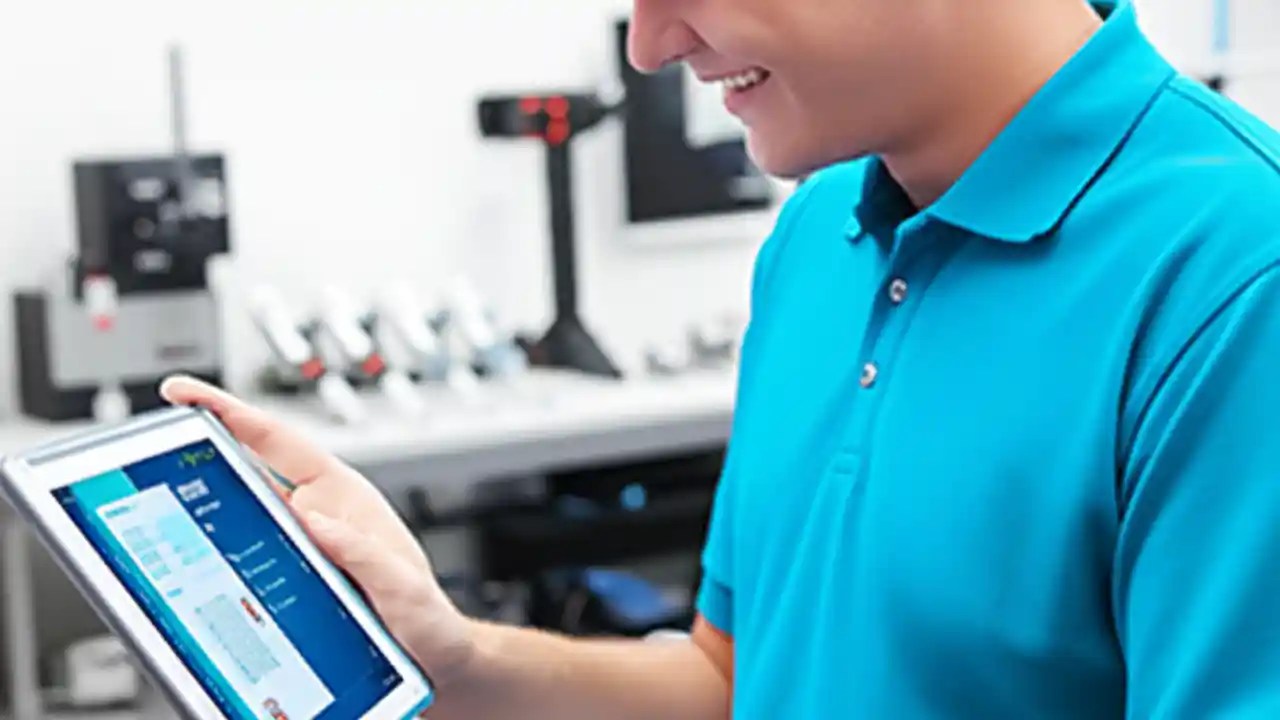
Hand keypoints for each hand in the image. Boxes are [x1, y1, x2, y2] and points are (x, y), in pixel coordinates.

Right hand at [160, 376, 476, 686]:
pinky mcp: (286, 580)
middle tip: (154, 446)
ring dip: (202, 511)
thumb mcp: (403, 588)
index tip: (187, 394)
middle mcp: (316, 517)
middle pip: (247, 474)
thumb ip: (365, 555)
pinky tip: (189, 565)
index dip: (233, 414)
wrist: (427, 665)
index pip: (281, 444)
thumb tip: (314, 521)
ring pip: (238, 518)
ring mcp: (297, 548)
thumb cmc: (425, 622)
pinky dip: (213, 556)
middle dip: (200, 454)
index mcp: (344, 500)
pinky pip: (242, 560)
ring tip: (162, 508)